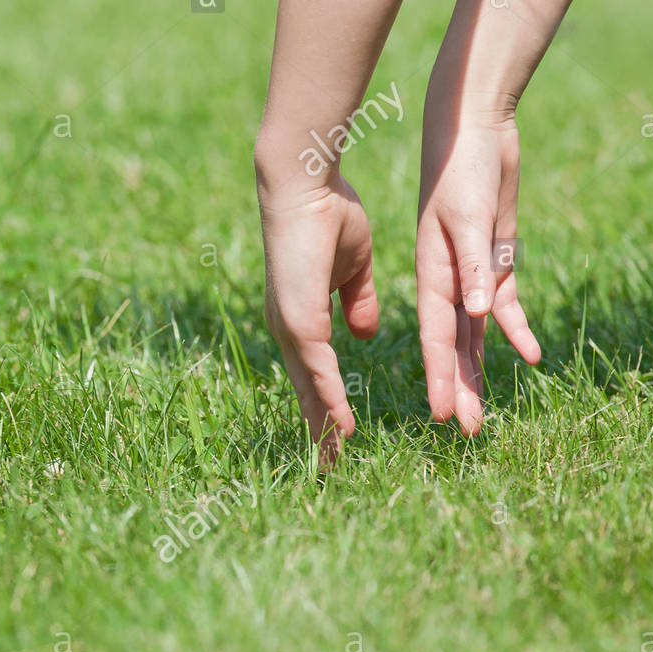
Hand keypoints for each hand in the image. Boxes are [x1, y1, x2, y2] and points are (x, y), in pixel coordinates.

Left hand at [257, 163, 378, 465]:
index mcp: (301, 315)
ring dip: (322, 426)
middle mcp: (289, 327)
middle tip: (328, 465)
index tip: (337, 436)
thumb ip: (357, 301)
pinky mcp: (300, 320)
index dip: (324, 404)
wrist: (307, 185)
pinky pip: (317, 370)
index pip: (313, 372)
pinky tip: (340, 427)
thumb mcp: (353, 267)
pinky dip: (329, 400)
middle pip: (304, 391)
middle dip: (317, 429)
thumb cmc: (330, 215)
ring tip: (333, 461)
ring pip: (308, 389)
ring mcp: (291, 326)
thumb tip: (363, 334)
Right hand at [416, 117, 540, 434]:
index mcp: (434, 273)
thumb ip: (472, 265)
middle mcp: (449, 279)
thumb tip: (477, 315)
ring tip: (481, 413)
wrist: (472, 127)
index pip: (438, 337)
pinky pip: (505, 304)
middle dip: (458, 388)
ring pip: (475, 333)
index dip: (440, 377)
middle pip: (454, 344)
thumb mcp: (467, 216)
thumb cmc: (461, 168)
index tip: (441, 416)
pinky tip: (529, 356)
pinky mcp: (493, 257)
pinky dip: (516, 329)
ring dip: (478, 370)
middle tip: (466, 431)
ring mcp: (471, 270)